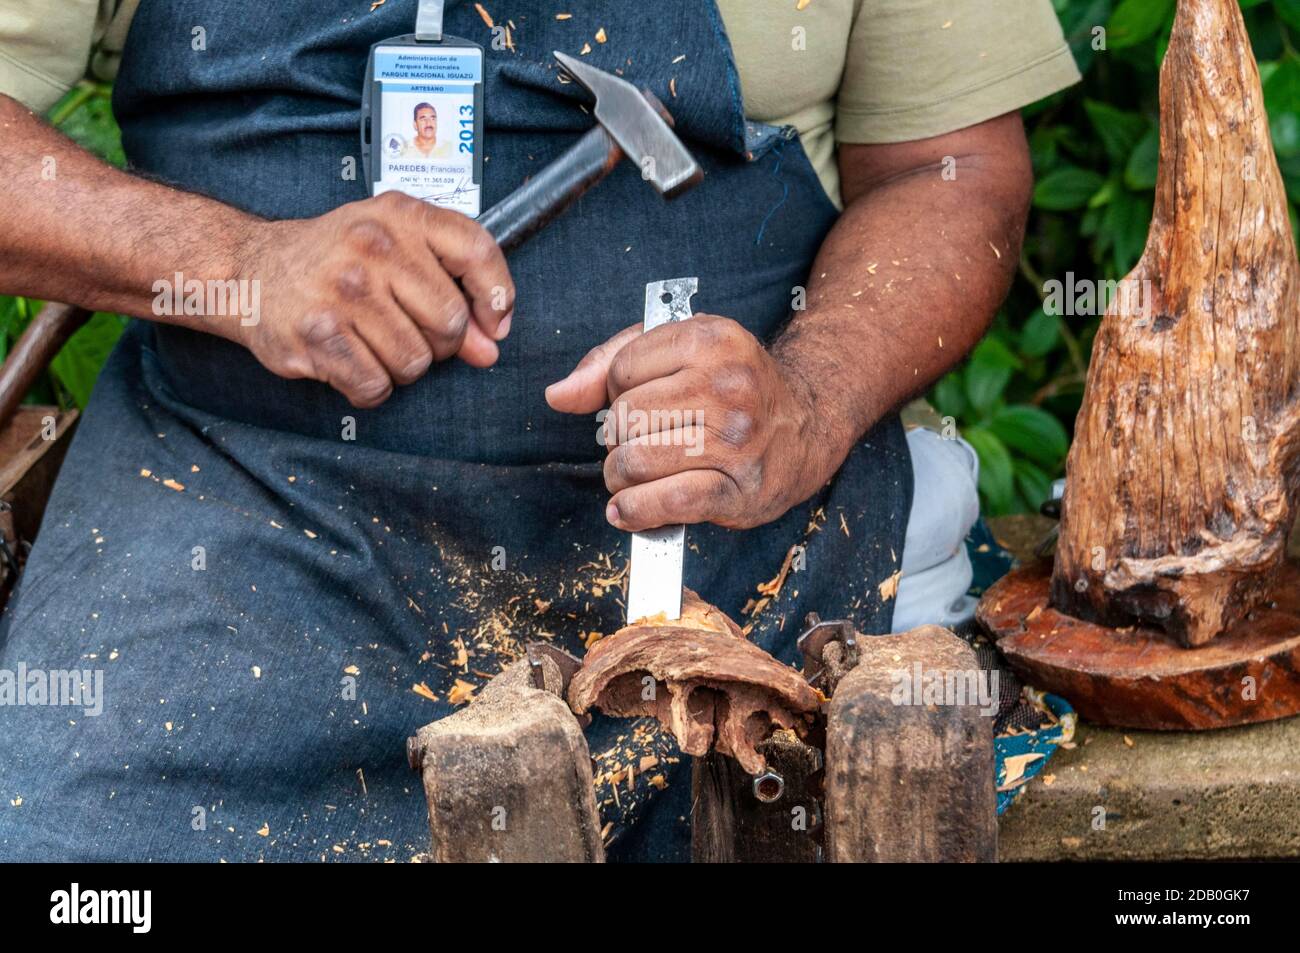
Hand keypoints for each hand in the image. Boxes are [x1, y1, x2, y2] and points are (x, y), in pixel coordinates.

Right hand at [235, 191, 513, 406]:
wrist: (250, 269)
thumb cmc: (335, 258)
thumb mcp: (397, 249)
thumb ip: (452, 290)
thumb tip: (488, 348)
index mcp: (401, 216)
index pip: (477, 252)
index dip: (497, 297)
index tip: (492, 323)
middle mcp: (373, 246)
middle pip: (450, 323)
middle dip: (441, 343)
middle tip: (411, 331)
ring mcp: (342, 290)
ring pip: (415, 362)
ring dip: (403, 367)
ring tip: (375, 342)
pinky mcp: (316, 334)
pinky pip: (375, 386)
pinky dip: (370, 388)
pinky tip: (352, 362)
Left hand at [545, 314, 839, 530]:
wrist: (806, 426)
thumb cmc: (732, 386)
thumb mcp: (680, 350)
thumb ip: (611, 362)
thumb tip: (559, 395)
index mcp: (711, 340)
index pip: (621, 371)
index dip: (616, 392)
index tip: (639, 401)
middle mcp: (727, 386)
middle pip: (624, 418)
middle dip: (618, 436)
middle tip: (640, 441)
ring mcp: (735, 440)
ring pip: (635, 461)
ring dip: (621, 476)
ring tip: (636, 473)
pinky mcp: (737, 489)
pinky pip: (665, 502)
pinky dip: (635, 511)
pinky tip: (627, 509)